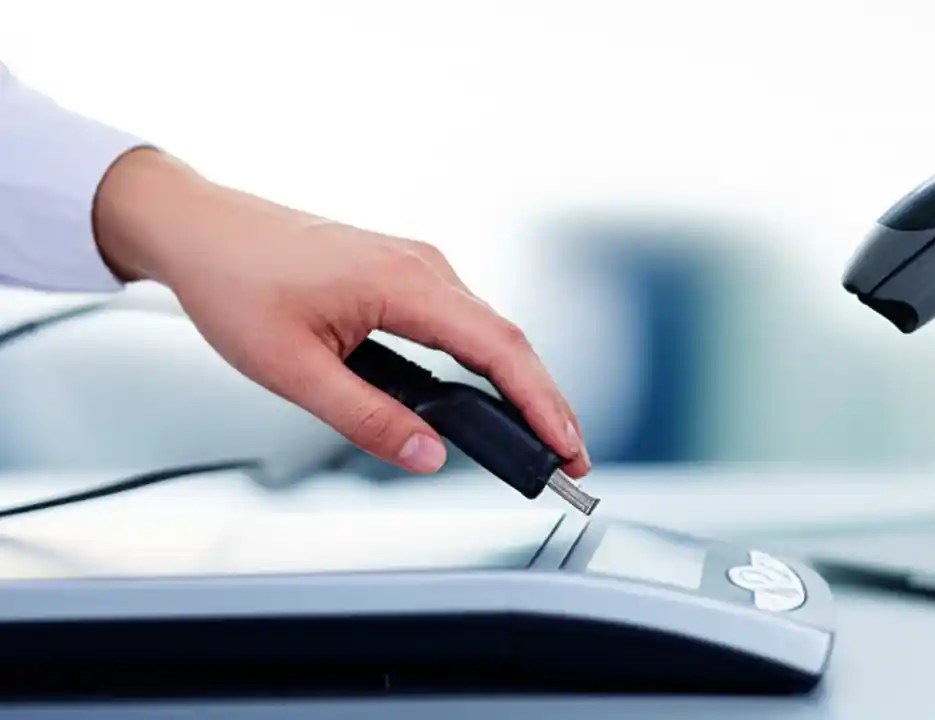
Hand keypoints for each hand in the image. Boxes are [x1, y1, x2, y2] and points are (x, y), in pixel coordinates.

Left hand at [91, 149, 589, 477]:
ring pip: (488, 329)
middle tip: (566, 460)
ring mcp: (416, 266)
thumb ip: (366, 419)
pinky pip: (463, 320)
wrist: (199, 228)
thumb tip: (429, 454)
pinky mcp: (402, 273)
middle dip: (545, 403)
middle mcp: (423, 266)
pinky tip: (485, 394)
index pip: (500, 350)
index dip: (543, 405)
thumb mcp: (291, 370)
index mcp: (404, 282)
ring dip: (518, 383)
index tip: (569, 449)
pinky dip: (487, 362)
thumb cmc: (235, 282)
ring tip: (535, 436)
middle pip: (508, 340)